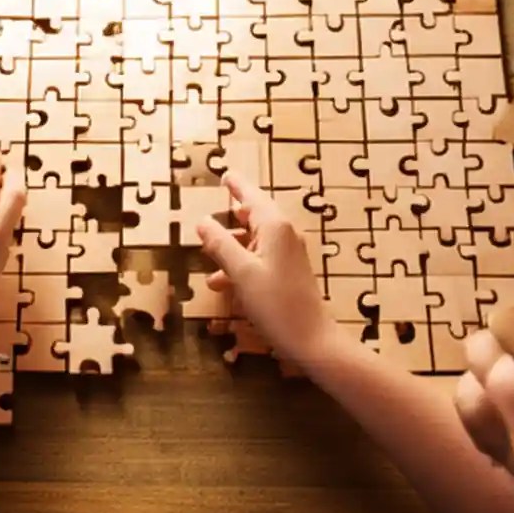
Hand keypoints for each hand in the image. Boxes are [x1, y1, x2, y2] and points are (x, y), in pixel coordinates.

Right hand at [196, 173, 335, 363]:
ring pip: (255, 240)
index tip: (225, 173)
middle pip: (255, 216)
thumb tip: (202, 221)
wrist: (311, 339)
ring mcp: (289, 255)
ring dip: (232, 245)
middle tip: (217, 203)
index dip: (237, 185)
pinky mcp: (289, 273)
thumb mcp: (241, 272)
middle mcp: (285, 236)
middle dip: (233, 214)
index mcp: (275, 228)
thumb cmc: (276, 303)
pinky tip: (221, 282)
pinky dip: (241, 263)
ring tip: (208, 250)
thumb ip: (220, 244)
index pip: (252, 197)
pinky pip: (261, 259)